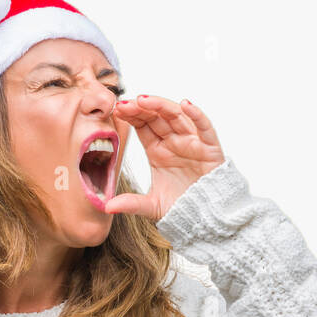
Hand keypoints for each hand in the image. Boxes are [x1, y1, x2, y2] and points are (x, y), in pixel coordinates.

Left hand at [106, 95, 225, 219]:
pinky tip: (185, 104)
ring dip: (161, 106)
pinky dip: (197, 115)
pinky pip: (205, 127)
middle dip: (141, 108)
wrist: (205, 217)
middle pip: (157, 117)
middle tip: (125, 103)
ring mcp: (192, 142)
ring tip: (143, 100)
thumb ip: (131, 204)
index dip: (132, 116)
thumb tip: (107, 208)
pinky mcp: (210, 148)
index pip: (143, 126)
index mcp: (158, 151)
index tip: (117, 110)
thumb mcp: (151, 206)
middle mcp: (174, 142)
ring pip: (177, 116)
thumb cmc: (181, 207)